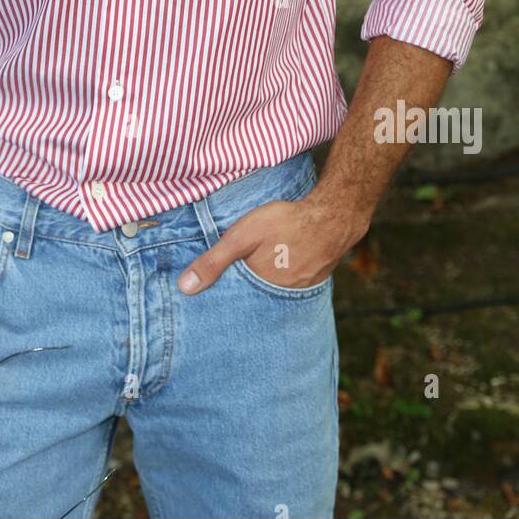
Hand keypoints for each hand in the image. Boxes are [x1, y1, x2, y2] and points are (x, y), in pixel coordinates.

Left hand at [177, 187, 366, 293]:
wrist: (333, 215)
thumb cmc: (285, 222)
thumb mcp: (242, 237)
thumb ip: (214, 261)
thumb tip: (184, 288)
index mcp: (259, 289)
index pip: (234, 303)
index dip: (221, 298)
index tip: (208, 302)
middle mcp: (280, 297)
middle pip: (254, 300)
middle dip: (241, 295)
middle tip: (231, 287)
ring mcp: (299, 290)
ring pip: (272, 293)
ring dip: (262, 287)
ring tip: (253, 277)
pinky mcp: (312, 281)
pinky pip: (290, 286)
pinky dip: (280, 279)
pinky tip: (279, 266)